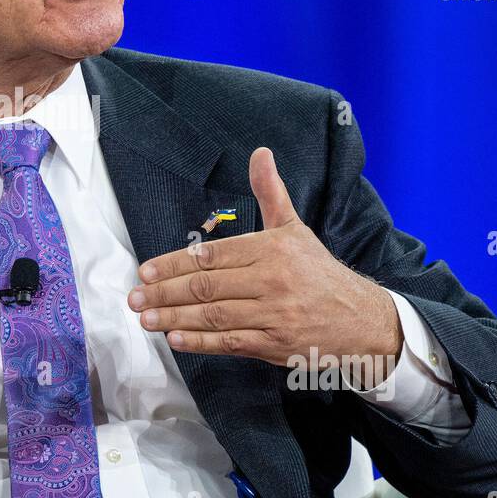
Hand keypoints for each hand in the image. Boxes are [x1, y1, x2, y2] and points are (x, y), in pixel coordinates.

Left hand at [128, 147, 401, 382]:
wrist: (361, 319)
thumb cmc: (318, 272)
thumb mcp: (295, 228)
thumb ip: (270, 192)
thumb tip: (259, 153)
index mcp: (271, 249)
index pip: (212, 255)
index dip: (174, 263)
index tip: (146, 271)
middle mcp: (271, 280)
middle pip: (206, 287)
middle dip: (165, 293)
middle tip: (135, 297)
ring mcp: (273, 314)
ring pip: (214, 316)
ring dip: (174, 318)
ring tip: (146, 318)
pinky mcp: (276, 344)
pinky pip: (230, 343)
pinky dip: (201, 342)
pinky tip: (175, 339)